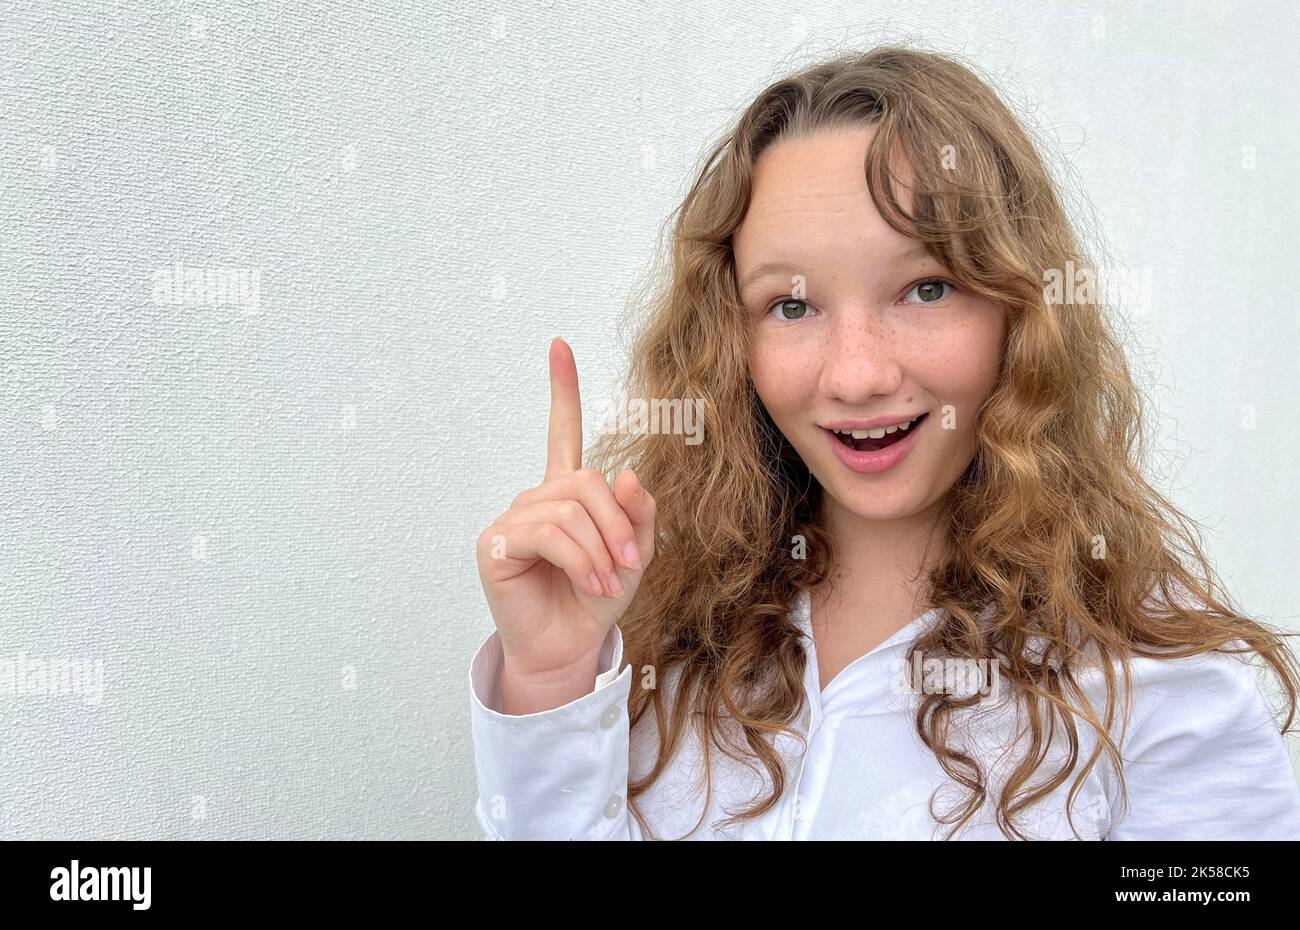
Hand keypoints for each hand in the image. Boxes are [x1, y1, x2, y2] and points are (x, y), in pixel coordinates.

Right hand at [475, 337, 655, 685]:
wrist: (568, 646)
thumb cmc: (597, 598)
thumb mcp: (634, 552)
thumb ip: (638, 513)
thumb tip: (628, 473)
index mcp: (568, 492)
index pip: (563, 432)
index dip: (562, 390)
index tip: (559, 346)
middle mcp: (537, 497)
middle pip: (585, 481)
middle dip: (616, 520)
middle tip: (631, 562)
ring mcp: (514, 517)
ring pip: (569, 510)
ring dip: (600, 547)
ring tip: (609, 581)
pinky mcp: (497, 543)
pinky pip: (549, 534)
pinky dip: (579, 559)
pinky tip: (591, 582)